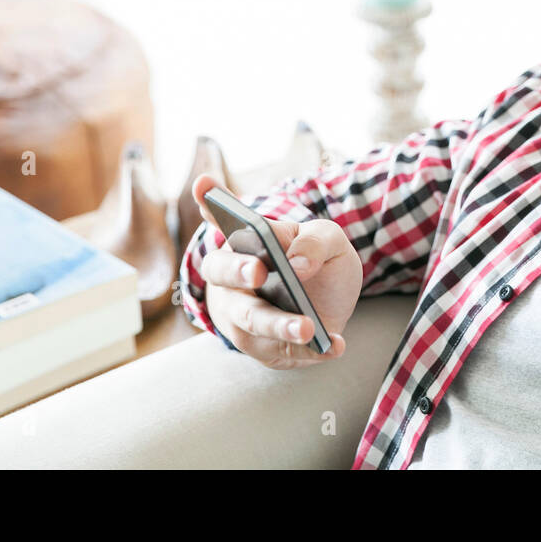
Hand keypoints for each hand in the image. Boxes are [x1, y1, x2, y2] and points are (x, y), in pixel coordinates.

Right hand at [192, 174, 361, 368]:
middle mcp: (234, 283)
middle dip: (239, 273)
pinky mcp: (266, 349)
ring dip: (280, 326)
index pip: (219, 221)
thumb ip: (315, 241)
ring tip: (310, 327)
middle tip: (258, 270)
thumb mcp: (327, 238)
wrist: (332, 300)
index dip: (210, 206)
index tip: (205, 188)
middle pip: (224, 278)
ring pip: (252, 324)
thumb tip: (297, 263)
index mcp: (245, 243)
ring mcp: (245, 319)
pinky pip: (284, 353)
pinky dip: (313, 351)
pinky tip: (335, 344)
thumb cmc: (317, 259)